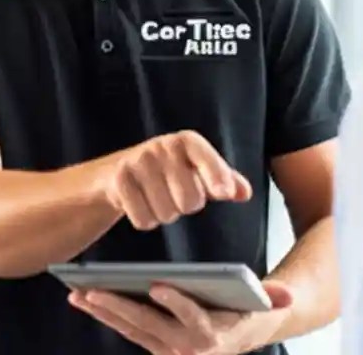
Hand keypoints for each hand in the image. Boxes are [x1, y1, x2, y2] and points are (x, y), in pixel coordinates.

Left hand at [69, 280, 293, 354]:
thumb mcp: (264, 304)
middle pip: (151, 326)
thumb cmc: (248, 311)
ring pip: (132, 330)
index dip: (177, 305)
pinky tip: (84, 298)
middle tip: (95, 291)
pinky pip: (127, 330)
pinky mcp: (154, 345)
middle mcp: (187, 349)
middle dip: (121, 308)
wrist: (240, 335)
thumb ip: (274, 297)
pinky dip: (106, 315)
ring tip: (80, 294)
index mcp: (214, 337)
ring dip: (105, 312)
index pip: (194, 321)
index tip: (159, 286)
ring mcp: (167, 349)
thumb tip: (286, 296)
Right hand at [105, 130, 252, 229]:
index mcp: (186, 142)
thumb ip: (224, 180)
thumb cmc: (167, 171)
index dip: (216, 175)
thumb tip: (244, 192)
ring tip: (157, 197)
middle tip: (176, 195)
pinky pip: (144, 219)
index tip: (224, 193)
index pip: (204, 156)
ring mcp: (138, 162)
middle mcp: (161, 147)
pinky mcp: (119, 181)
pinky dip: (145, 219)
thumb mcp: (196, 170)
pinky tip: (141, 204)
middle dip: (186, 206)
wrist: (118, 171)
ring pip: (166, 213)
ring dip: (165, 214)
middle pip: (189, 199)